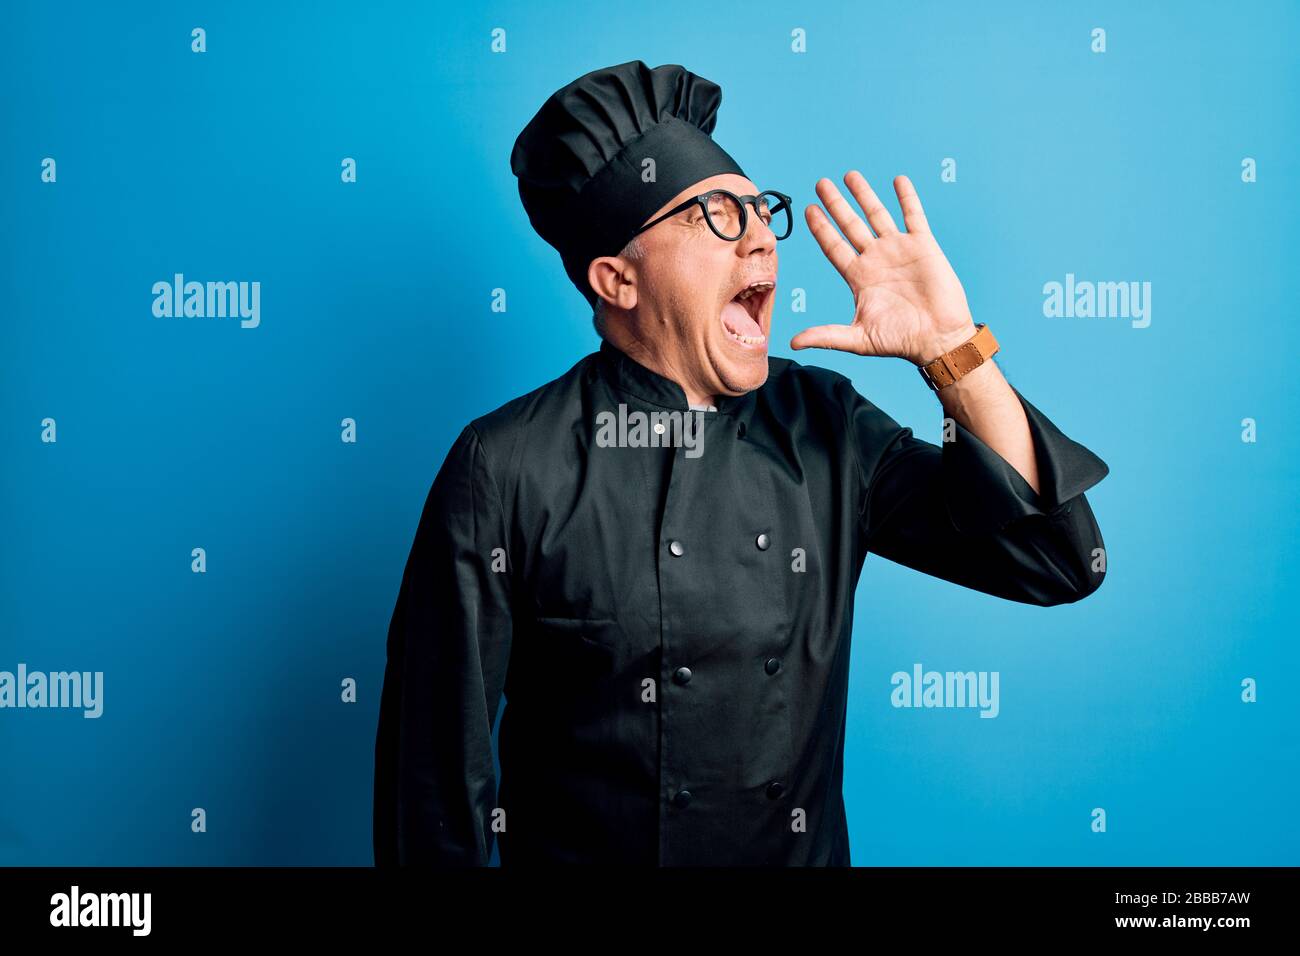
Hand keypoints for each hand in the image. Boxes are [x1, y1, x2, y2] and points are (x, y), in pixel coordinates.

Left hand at [792, 172, 976, 364]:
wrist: (937, 339)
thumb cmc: (899, 341)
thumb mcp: (857, 339)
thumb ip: (825, 335)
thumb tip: (792, 344)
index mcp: (858, 277)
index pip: (833, 246)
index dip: (821, 229)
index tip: (808, 210)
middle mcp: (875, 259)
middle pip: (850, 225)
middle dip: (835, 204)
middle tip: (821, 184)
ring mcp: (898, 250)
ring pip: (877, 215)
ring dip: (864, 194)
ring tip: (850, 175)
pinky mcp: (923, 246)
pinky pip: (913, 216)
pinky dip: (907, 198)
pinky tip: (898, 180)